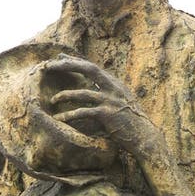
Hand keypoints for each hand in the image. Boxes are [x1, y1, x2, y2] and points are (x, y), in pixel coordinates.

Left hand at [45, 56, 163, 156]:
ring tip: (53, 100)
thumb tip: (94, 87)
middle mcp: (114, 88)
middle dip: (68, 66)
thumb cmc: (131, 122)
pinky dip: (70, 115)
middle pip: (89, 69)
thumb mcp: (122, 102)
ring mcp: (111, 100)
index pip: (93, 67)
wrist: (145, 137)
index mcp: (116, 83)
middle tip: (50, 66)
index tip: (59, 58)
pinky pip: (84, 113)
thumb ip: (109, 92)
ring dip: (65, 96)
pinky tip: (60, 118)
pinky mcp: (108, 114)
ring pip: (83, 93)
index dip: (75, 61)